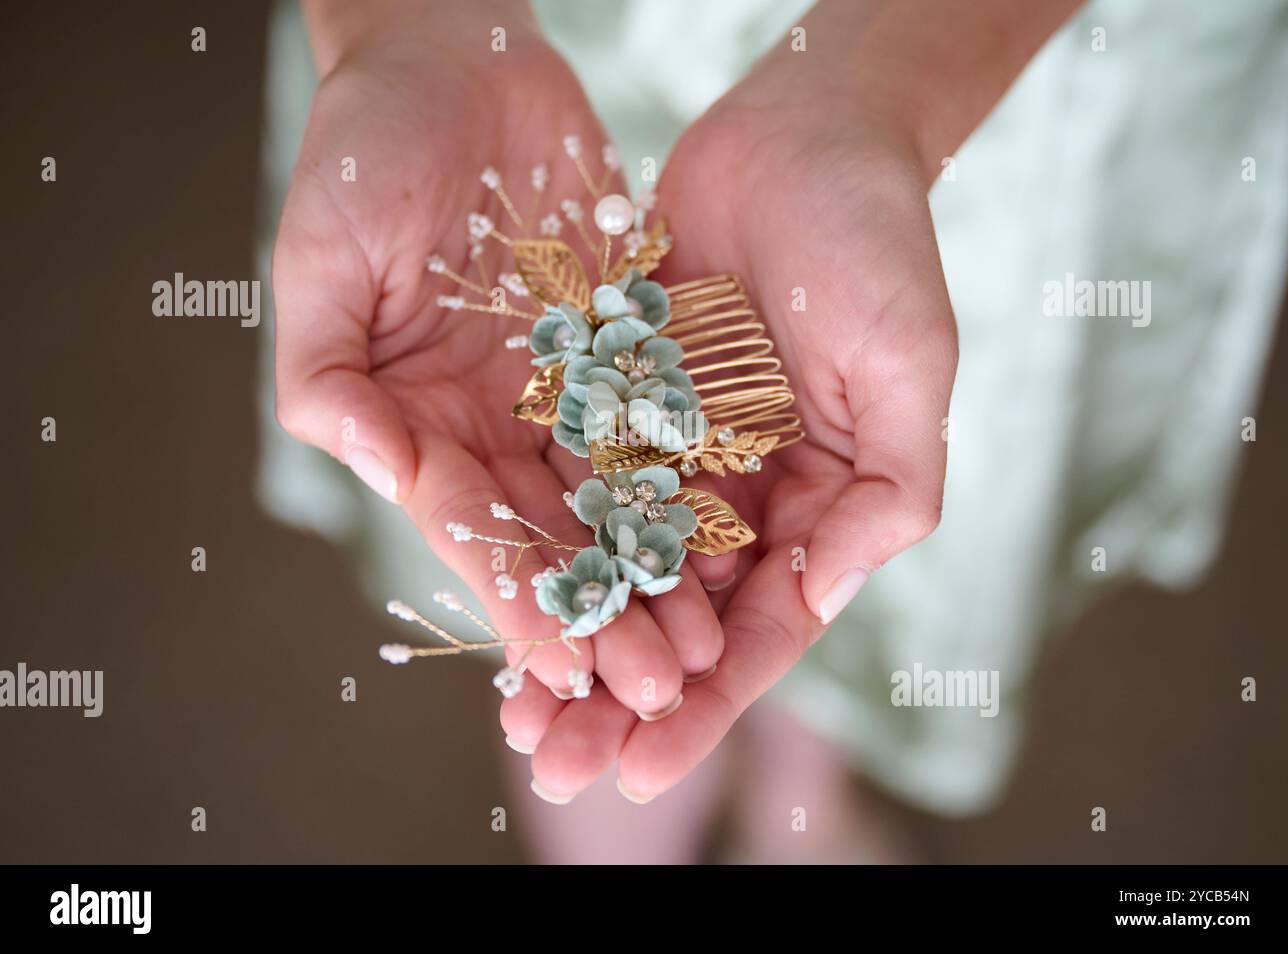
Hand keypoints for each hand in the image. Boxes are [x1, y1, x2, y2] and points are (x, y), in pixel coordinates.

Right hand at [273, 0, 723, 714]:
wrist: (453, 58)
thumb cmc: (364, 144)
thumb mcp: (322, 252)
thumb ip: (327, 367)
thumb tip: (355, 454)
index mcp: (410, 418)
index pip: (469, 527)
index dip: (515, 597)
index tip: (563, 667)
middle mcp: (487, 422)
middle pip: (551, 536)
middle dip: (600, 613)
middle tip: (654, 685)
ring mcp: (556, 390)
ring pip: (612, 502)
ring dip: (654, 575)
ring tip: (700, 645)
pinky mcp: (616, 349)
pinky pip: (656, 426)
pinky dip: (687, 488)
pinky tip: (729, 544)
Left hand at [501, 67, 955, 803]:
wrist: (803, 132)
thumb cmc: (877, 241)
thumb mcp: (909, 365)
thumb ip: (890, 487)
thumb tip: (831, 594)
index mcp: (821, 504)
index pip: (762, 630)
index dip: (708, 706)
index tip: (647, 769)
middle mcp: (745, 494)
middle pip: (679, 619)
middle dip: (621, 694)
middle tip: (556, 762)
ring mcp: (679, 450)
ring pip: (616, 565)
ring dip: (570, 636)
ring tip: (515, 710)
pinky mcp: (620, 398)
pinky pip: (573, 481)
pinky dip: (539, 539)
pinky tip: (495, 591)